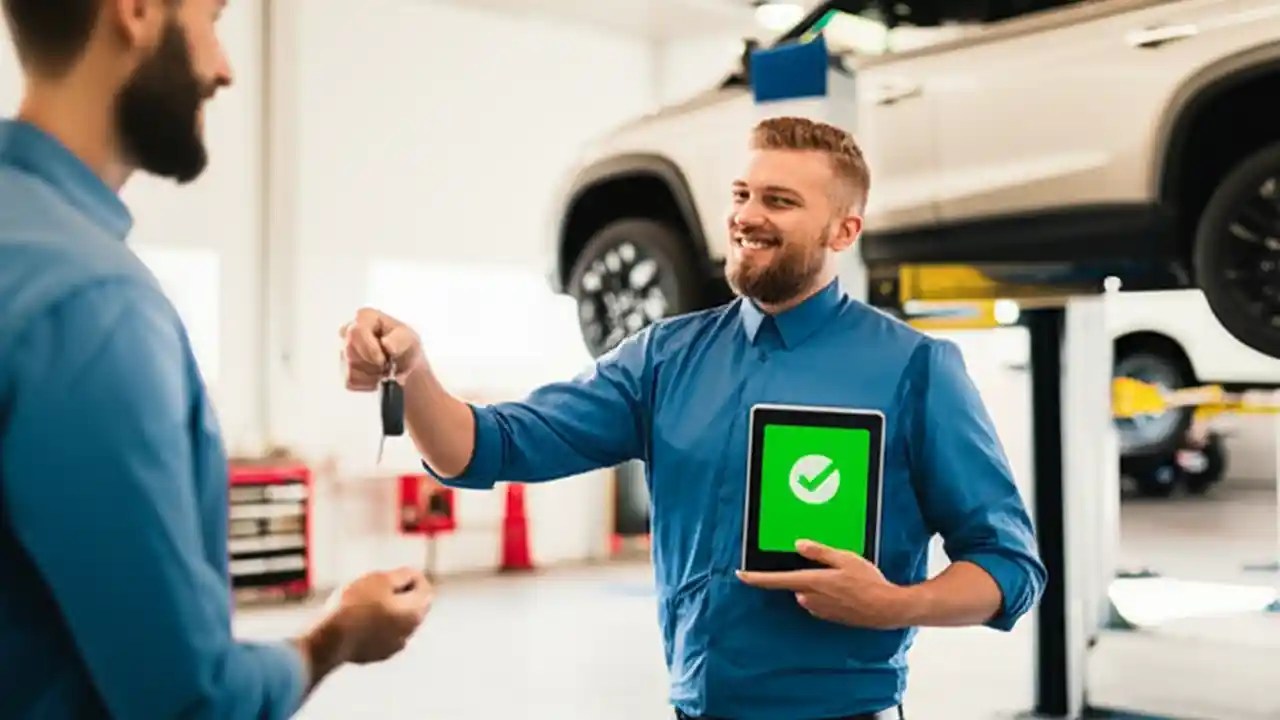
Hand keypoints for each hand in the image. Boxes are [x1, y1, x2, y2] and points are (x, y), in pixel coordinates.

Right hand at [321, 567, 433, 664]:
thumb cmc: (356, 605)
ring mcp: (394, 646)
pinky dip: (377, 626)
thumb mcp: (381, 579)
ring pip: (398, 621)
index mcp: (415, 613)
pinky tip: (359, 620)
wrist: (329, 640)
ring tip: (365, 602)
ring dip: (388, 610)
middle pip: (412, 605)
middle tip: (378, 586)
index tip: (391, 573)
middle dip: (400, 593)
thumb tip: (413, 576)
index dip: (410, 576)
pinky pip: (383, 635)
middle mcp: (410, 632)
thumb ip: (403, 575)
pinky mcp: (377, 655)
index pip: (424, 588)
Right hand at [339, 308, 425, 390]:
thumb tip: (386, 344)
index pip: (355, 331)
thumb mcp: (410, 339)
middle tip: (386, 364)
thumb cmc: (405, 347)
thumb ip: (400, 340)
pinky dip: (367, 383)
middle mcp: (350, 331)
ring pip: (350, 368)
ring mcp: (344, 351)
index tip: (382, 359)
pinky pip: (350, 381)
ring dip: (371, 373)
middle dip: (371, 363)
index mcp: (365, 317)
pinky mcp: (344, 370)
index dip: (369, 348)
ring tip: (383, 369)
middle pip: (350, 351)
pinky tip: (375, 376)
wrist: (405, 366)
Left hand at [736, 540, 911, 629]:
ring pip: (808, 592)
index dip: (756, 577)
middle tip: (831, 566)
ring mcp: (819, 610)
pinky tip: (846, 590)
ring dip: (818, 584)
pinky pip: (819, 602)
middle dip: (806, 574)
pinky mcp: (829, 616)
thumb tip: (798, 545)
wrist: (887, 609)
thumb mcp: (845, 558)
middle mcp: (810, 598)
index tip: (741, 574)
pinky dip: (827, 594)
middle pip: (795, 583)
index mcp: (812, 582)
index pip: (776, 580)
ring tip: (844, 578)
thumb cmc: (868, 582)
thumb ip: (819, 552)